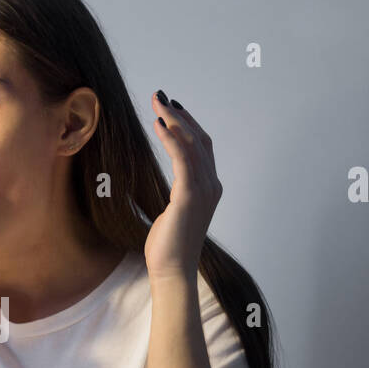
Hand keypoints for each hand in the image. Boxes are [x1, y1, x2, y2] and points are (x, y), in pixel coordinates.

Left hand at [145, 91, 222, 280]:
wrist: (172, 271)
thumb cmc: (169, 247)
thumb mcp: (173, 213)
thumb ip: (176, 194)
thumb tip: (168, 184)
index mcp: (209, 189)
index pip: (202, 147)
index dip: (189, 125)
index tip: (172, 108)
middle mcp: (211, 186)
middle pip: (199, 140)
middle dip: (180, 115)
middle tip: (161, 97)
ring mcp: (203, 190)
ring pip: (191, 144)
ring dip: (174, 120)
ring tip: (157, 103)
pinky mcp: (189, 196)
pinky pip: (182, 159)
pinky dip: (172, 139)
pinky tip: (158, 125)